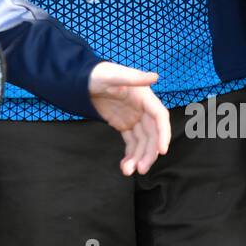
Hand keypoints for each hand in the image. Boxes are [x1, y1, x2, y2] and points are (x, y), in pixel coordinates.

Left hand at [89, 62, 170, 176]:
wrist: (82, 80)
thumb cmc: (97, 74)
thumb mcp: (113, 75)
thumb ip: (133, 78)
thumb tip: (155, 77)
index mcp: (144, 97)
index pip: (160, 117)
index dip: (163, 134)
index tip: (162, 151)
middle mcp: (143, 109)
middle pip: (152, 135)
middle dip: (149, 153)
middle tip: (141, 169)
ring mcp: (134, 118)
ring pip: (142, 142)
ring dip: (138, 158)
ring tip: (127, 171)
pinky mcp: (124, 125)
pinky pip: (131, 143)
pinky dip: (130, 155)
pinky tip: (124, 166)